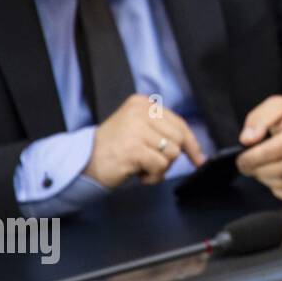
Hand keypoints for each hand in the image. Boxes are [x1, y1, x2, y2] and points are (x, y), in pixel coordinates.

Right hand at [84, 94, 206, 188]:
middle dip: (171, 157)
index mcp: (143, 104)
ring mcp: (136, 129)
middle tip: (152, 163)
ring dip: (160, 168)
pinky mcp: (134, 148)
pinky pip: (161, 166)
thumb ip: (162, 132)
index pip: (179, 123)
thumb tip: (195, 149)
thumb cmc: (114, 149)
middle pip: (179, 138)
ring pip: (172, 153)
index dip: (191, 143)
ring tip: (142, 167)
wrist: (83, 162)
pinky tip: (139, 174)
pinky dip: (153, 176)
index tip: (198, 158)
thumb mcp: (138, 130)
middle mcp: (140, 112)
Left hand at [236, 96, 281, 203]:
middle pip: (280, 170)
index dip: (252, 158)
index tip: (241, 159)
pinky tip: (278, 178)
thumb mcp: (278, 107)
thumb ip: (259, 119)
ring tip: (262, 170)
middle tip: (248, 166)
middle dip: (257, 171)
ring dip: (267, 180)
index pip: (274, 151)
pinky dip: (280, 190)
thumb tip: (247, 140)